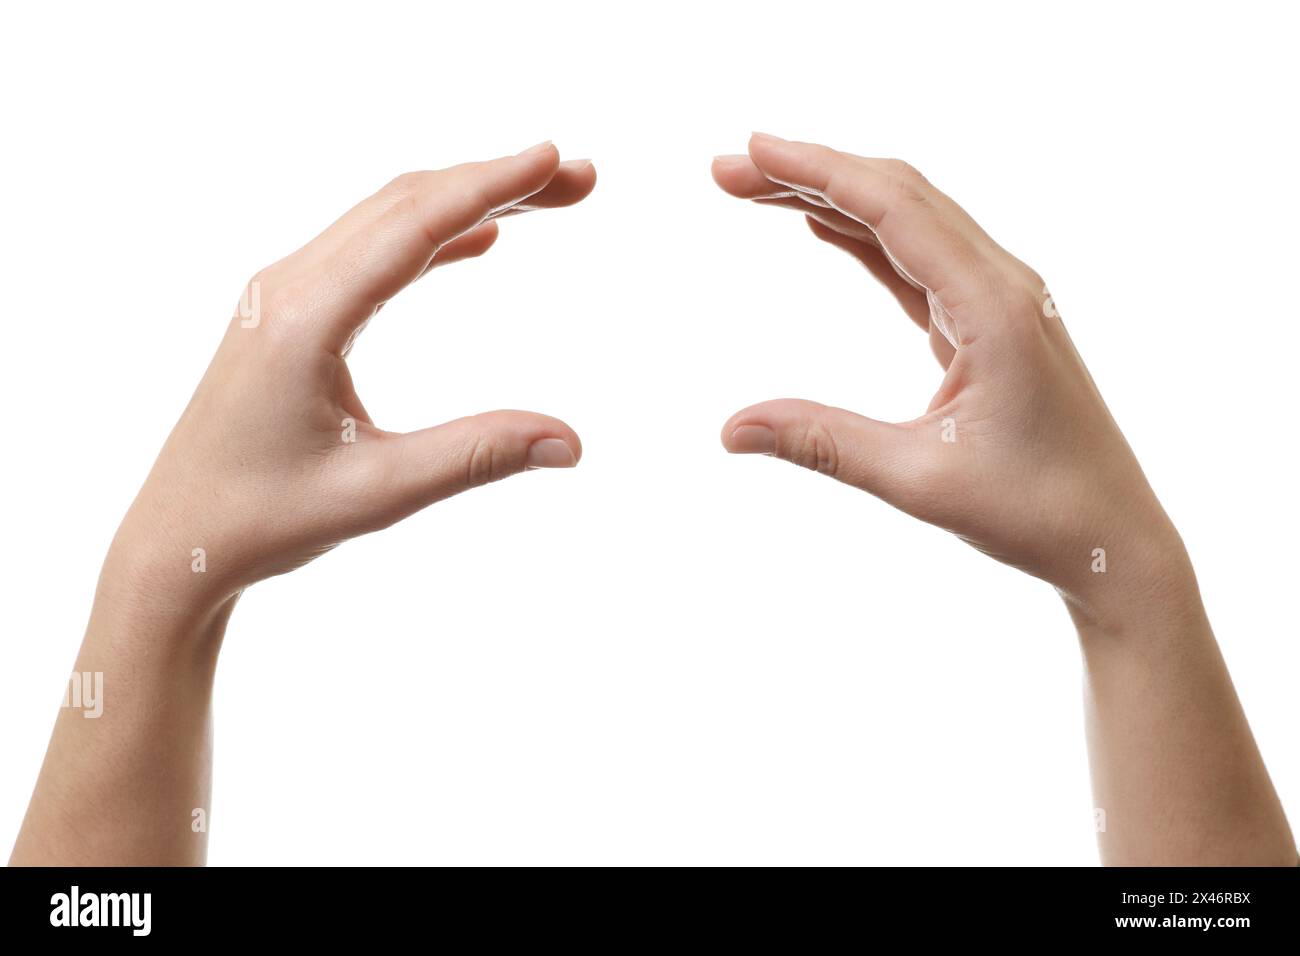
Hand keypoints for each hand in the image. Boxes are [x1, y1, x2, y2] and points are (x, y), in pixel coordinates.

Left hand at [115, 142, 594, 609]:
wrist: (177, 537)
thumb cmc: (264, 520)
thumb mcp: (379, 493)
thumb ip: (476, 457)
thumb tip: (572, 443)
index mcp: (306, 319)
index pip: (412, 226)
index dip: (488, 186)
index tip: (552, 157)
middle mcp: (290, 287)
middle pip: (407, 203)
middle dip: (496, 182)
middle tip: (579, 179)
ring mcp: (285, 293)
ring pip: (389, 218)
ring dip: (468, 202)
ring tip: (546, 198)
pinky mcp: (291, 311)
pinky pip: (371, 249)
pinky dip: (433, 235)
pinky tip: (481, 241)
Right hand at [713, 133, 1188, 624]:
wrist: (1113, 538)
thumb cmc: (1035, 512)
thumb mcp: (918, 480)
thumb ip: (822, 444)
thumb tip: (728, 430)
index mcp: (995, 306)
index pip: (895, 209)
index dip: (819, 171)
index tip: (751, 149)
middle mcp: (1002, 286)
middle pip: (897, 196)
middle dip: (812, 174)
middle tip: (729, 170)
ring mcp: (998, 300)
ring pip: (907, 222)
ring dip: (834, 200)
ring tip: (758, 190)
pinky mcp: (988, 324)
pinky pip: (918, 261)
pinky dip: (866, 237)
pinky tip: (824, 228)